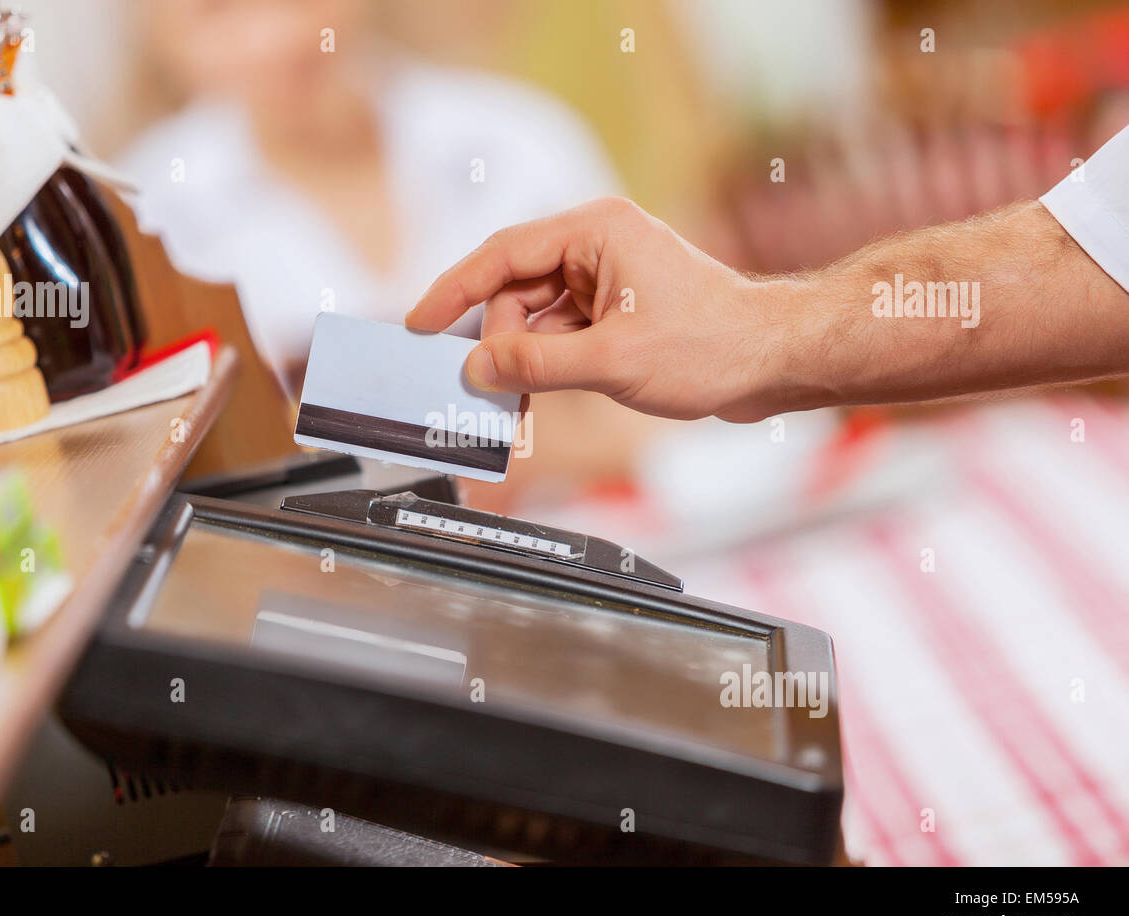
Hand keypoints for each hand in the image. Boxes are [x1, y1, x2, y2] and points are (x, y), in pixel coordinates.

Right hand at [405, 198, 794, 421]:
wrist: (773, 362)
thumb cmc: (712, 344)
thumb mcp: (611, 361)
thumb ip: (535, 365)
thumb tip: (477, 369)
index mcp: (596, 231)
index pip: (502, 253)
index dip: (453, 289)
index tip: (419, 321)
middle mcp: (597, 246)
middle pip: (515, 291)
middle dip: (498, 343)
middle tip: (485, 391)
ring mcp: (607, 279)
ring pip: (535, 318)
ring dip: (522, 362)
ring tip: (517, 408)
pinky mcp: (616, 310)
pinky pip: (560, 334)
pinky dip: (545, 367)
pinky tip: (537, 400)